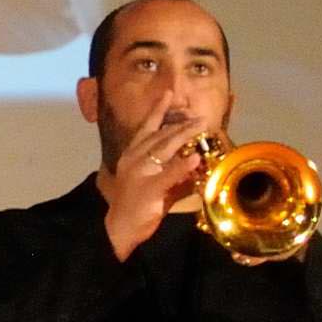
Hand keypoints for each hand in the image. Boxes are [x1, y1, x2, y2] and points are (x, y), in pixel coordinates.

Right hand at [99, 104, 204, 257]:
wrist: (120, 227)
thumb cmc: (136, 206)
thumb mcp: (153, 184)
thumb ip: (174, 175)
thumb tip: (195, 166)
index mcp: (132, 156)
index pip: (146, 128)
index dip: (157, 110)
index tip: (168, 94)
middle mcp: (135, 159)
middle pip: (160, 136)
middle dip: (181, 124)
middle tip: (200, 116)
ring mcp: (141, 173)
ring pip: (164, 148)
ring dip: (184, 135)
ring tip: (201, 126)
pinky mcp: (149, 189)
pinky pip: (169, 174)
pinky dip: (182, 165)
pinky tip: (194, 158)